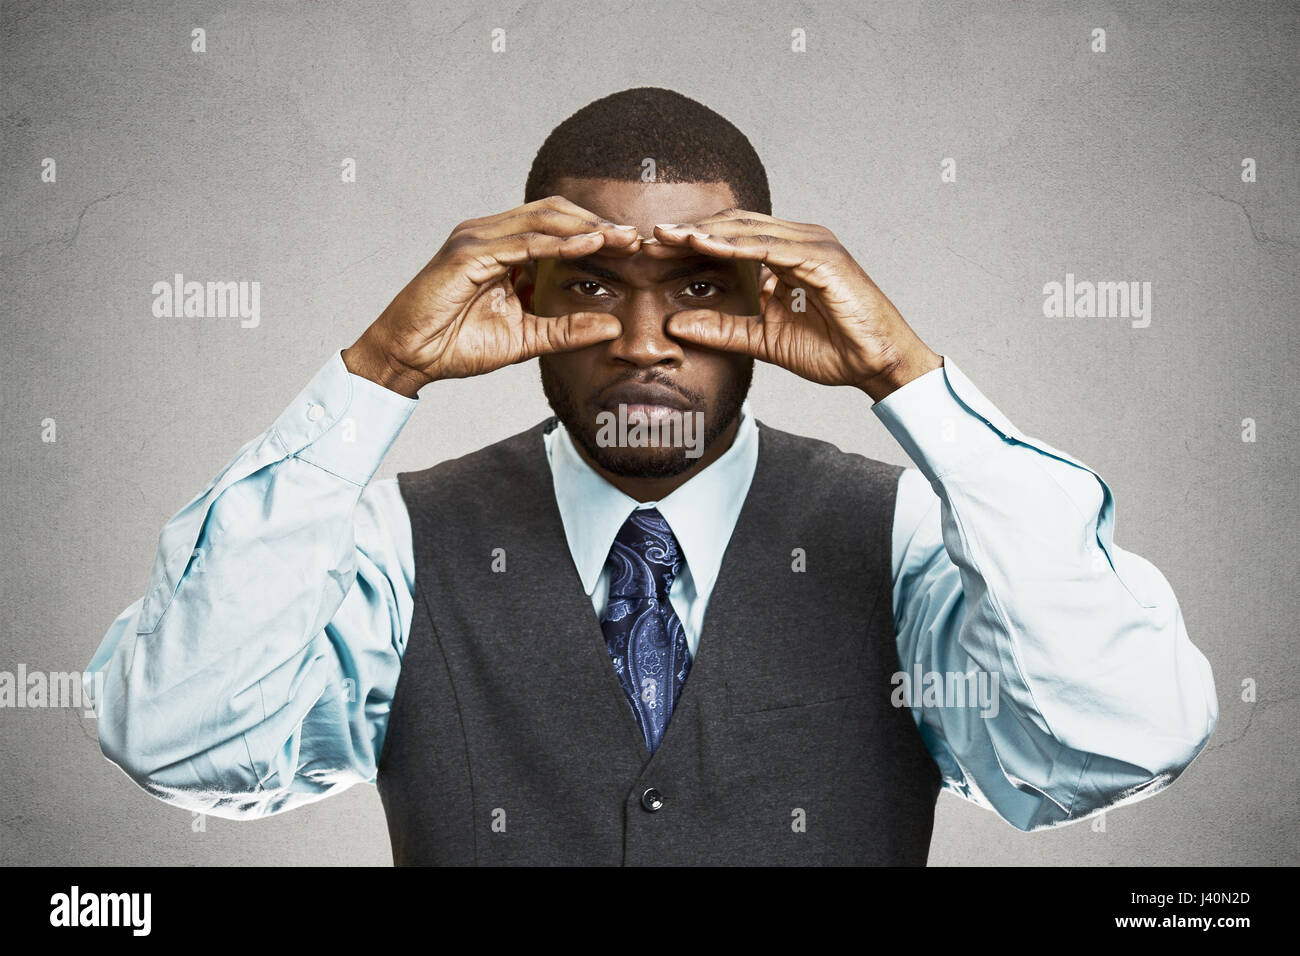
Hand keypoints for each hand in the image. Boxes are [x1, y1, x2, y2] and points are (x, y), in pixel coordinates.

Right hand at [343, 196, 642, 396]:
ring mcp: (477, 239)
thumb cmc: (456, 344)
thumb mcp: (525, 339)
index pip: (558, 227)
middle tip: (636, 238)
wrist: (408, 356)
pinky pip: (522, 242)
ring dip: (586, 227)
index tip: (634, 247)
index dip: (597, 233)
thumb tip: (613, 327)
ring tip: (621, 239)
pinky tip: (588, 247)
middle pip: (555, 213)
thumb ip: (566, 330)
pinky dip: (558, 243)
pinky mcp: (467, 254)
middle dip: (598, 223)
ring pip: (542, 220)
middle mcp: (489, 234)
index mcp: (502, 247)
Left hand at [647, 209, 942, 400]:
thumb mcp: (764, 340)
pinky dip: (734, 245)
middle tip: (647, 238)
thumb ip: (723, 329)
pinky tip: (703, 247)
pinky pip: (770, 247)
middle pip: (733, 225)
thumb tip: (676, 325)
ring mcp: (812, 244)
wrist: (878, 364)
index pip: (730, 236)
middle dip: (689, 230)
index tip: (652, 249)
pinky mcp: (823, 258)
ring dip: (704, 232)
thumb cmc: (833, 349)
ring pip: (747, 229)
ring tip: (666, 236)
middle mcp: (799, 239)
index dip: (691, 240)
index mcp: (786, 253)